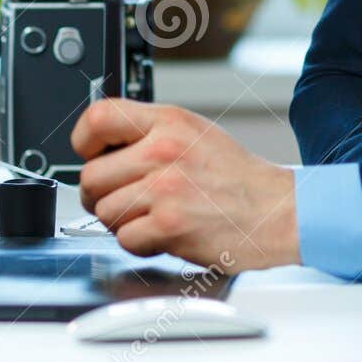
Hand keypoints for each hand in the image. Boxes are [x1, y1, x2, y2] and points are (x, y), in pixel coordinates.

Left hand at [71, 99, 299, 271]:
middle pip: (91, 175)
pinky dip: (139, 243)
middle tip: (123, 199)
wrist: (278, 211)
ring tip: (150, 217)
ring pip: (104, 211)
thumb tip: (104, 146)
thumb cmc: (238, 178)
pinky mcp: (170, 224)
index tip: (90, 155)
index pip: (99, 118)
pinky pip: (124, 238)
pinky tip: (162, 234)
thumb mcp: (195, 133)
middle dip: (101, 195)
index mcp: (169, 122)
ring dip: (121, 222)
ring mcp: (166, 188)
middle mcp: (164, 150)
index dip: (83, 141)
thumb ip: (151, 132)